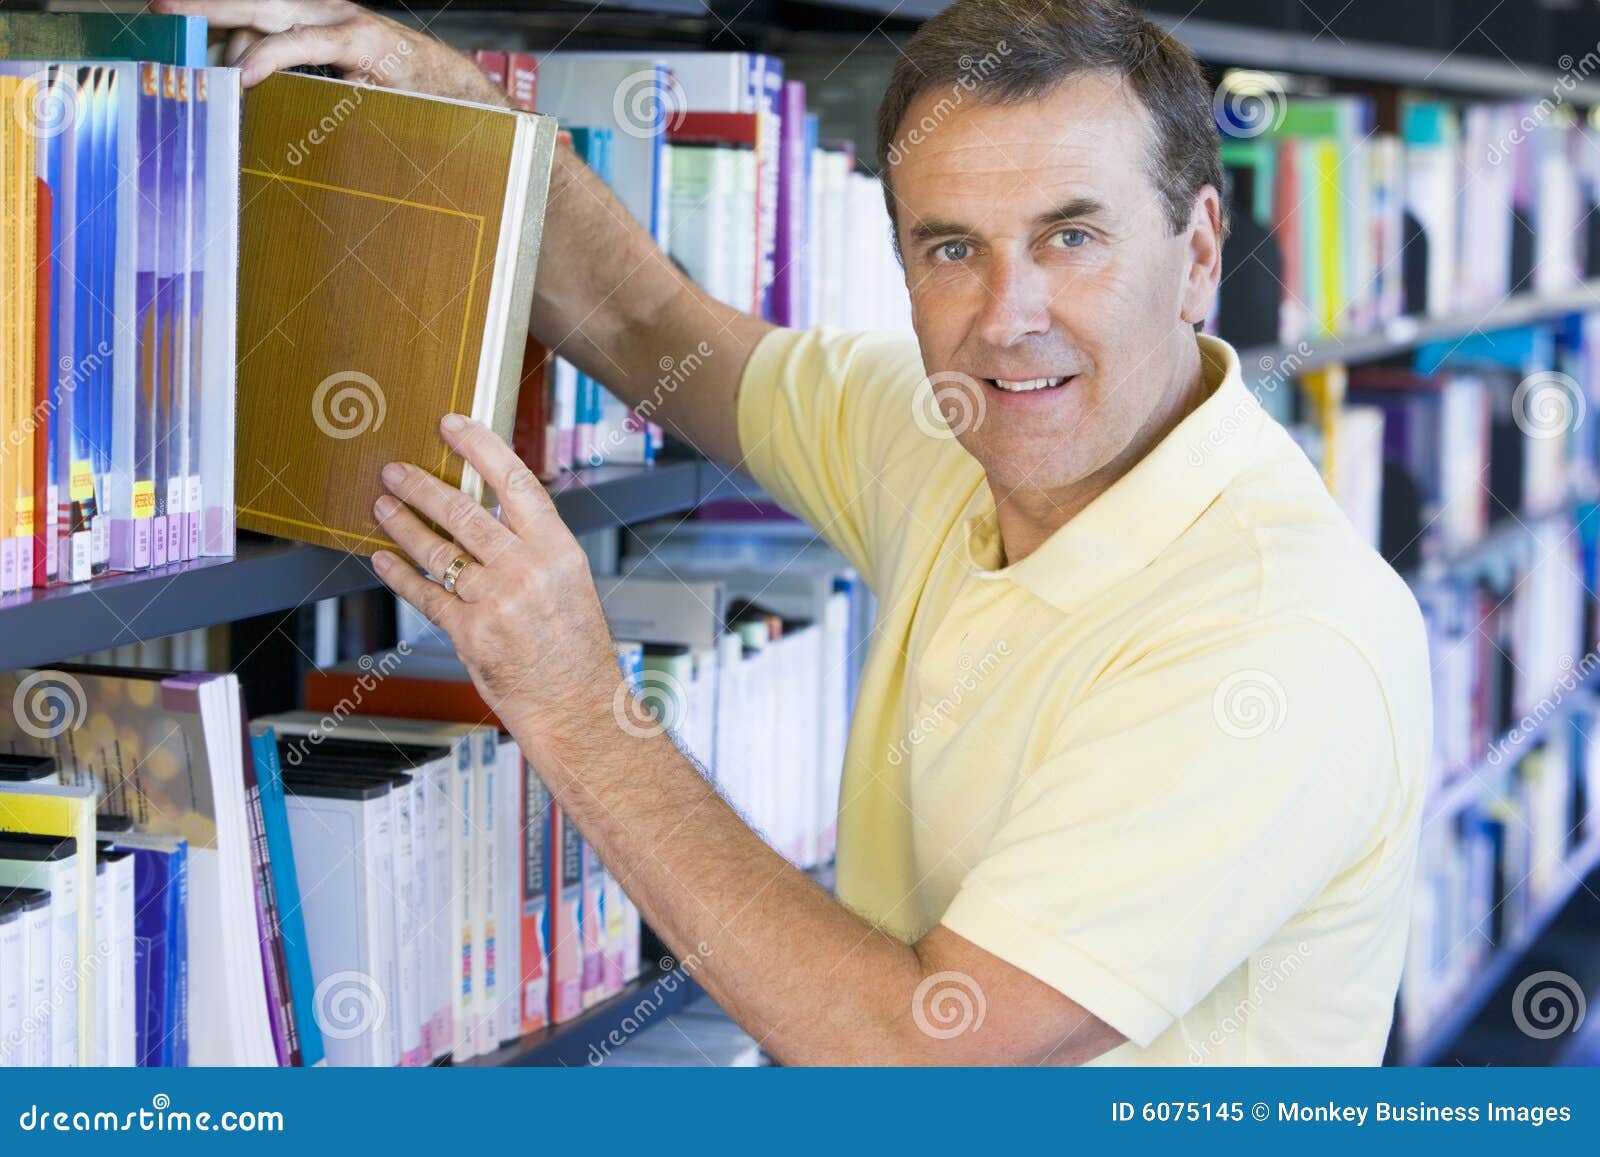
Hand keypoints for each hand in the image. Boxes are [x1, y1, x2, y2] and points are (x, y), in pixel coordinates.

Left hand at [151, 0, 508, 102]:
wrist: (463, 98)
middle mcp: (326, 10)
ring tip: (212, 69)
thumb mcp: (341, 87)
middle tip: (160, 10)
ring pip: (269, 17)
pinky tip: (245, 73)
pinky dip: (269, 54)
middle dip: (204, 3)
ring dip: (233, 41)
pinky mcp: (361, 40)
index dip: (214, 11)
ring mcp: (343, 21)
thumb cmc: (404, 98)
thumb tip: (245, 92)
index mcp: (318, 21)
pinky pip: (302, 41)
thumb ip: (299, 81)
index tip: (172, 18)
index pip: (258, 9)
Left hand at [369, 414, 623, 753]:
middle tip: (395, 470)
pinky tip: (385, 559)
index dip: (480, 447)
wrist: (577, 707)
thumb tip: (488, 512)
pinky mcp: (470, 633)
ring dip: (403, 525)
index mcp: (559, 550)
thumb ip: (532, 547)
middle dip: (422, 486)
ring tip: (382, 507)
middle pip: (464, 512)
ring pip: (437, 551)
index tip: (451, 425)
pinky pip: (426, 595)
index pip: (515, 481)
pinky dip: (400, 575)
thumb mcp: (569, 583)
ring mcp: (496, 602)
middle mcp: (527, 570)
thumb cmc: (575, 649)